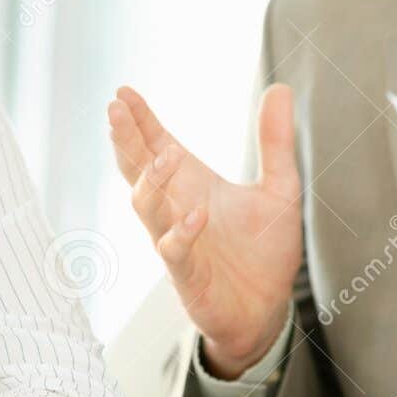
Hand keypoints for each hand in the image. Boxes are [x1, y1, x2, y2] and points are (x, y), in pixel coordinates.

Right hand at [108, 84, 302, 378]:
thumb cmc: (264, 249)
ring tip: (164, 154)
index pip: (155, 145)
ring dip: (151, 181)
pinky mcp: (188, 275)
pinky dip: (181, 233)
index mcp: (191, 184)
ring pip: (148, 207)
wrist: (267, 308)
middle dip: (127, 140)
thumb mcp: (280, 188)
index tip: (123, 92)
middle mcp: (175, 209)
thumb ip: (276, 141)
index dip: (140, 120)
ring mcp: (177, 241)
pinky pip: (174, 252)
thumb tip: (279, 88)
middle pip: (139, 169)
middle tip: (116, 108)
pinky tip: (196, 213)